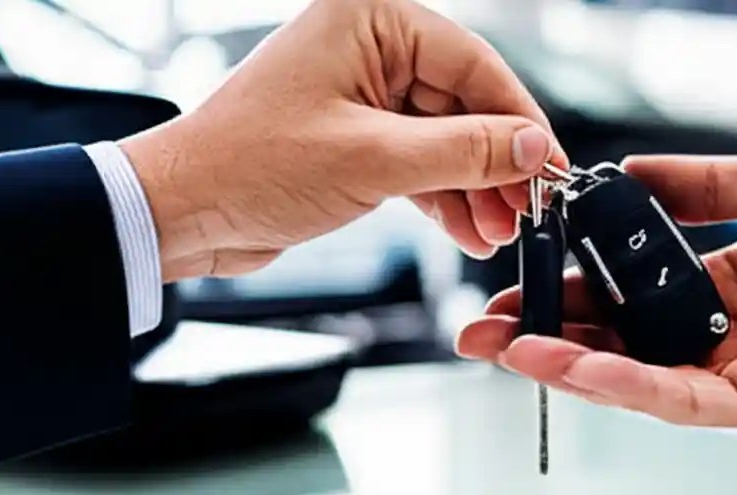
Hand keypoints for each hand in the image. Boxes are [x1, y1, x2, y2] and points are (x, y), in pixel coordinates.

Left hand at [120, 0, 564, 281]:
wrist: (185, 212)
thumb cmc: (251, 166)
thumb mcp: (375, 160)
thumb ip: (464, 152)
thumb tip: (531, 148)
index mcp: (370, 20)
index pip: (473, 65)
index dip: (519, 121)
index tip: (551, 166)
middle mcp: (367, 46)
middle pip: (464, 102)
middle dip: (497, 163)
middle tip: (528, 209)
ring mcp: (359, 92)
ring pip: (444, 136)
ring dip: (474, 186)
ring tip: (498, 231)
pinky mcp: (352, 135)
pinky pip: (417, 160)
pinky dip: (443, 196)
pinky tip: (468, 230)